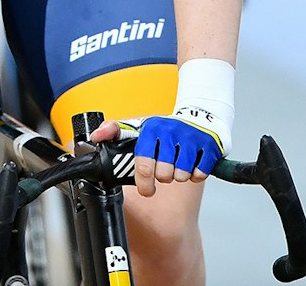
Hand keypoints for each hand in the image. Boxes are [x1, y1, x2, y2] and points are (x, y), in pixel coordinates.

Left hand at [91, 109, 225, 196]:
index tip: (146, 189)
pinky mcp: (209, 146)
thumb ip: (114, 130)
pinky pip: (200, 174)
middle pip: (164, 175)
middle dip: (163, 176)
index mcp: (151, 128)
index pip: (144, 164)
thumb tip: (95, 137)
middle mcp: (171, 132)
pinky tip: (193, 162)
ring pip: (182, 176)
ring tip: (178, 163)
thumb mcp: (139, 126)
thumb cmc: (165, 128)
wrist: (200, 116)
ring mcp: (192, 138)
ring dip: (180, 174)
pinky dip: (197, 174)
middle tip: (164, 168)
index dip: (144, 181)